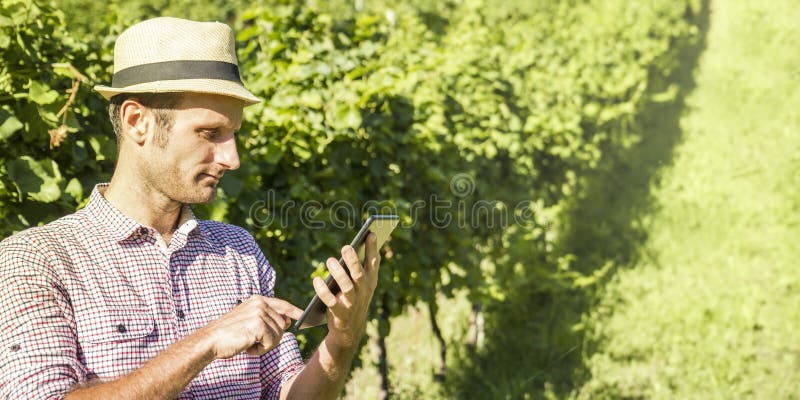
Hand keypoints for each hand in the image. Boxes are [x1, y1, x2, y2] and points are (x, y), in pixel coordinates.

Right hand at [196, 295, 302, 358]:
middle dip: (271, 338)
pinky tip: (248, 347)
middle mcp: (260, 303)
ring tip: (248, 343)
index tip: (304, 316)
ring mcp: (259, 313)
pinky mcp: (258, 325)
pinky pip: (271, 342)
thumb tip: (288, 322)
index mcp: (257, 300)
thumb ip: (267, 319)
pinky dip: (261, 350)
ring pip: (278, 335)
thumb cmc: (229, 334)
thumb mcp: (249, 322)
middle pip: (283, 325)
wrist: (210, 340)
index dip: (295, 311)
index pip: (282, 305)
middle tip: (253, 342)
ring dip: (265, 345)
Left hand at [313, 232, 380, 349]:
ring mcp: (352, 303)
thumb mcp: (363, 283)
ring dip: (338, 273)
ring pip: (346, 286)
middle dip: (353, 260)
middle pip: (359, 274)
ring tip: (330, 261)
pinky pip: (330, 300)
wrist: (350, 329)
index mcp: (370, 281)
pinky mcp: (339, 312)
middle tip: (346, 246)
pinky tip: (317, 280)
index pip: (373, 262)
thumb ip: (362, 265)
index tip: (371, 232)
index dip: (373, 248)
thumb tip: (360, 243)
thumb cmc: (355, 298)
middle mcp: (363, 292)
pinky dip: (322, 290)